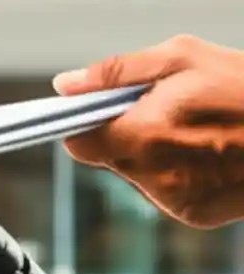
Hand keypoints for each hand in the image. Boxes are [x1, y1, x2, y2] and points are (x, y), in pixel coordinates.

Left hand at [54, 34, 243, 228]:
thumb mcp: (181, 57)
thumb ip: (115, 72)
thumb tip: (67, 85)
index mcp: (143, 136)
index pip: (78, 142)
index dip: (83, 123)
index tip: (94, 109)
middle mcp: (154, 177)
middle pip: (107, 156)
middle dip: (123, 131)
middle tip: (161, 108)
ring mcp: (175, 201)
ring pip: (134, 174)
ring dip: (150, 152)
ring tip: (193, 127)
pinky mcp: (195, 215)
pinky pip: (163, 191)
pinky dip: (174, 173)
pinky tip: (206, 152)